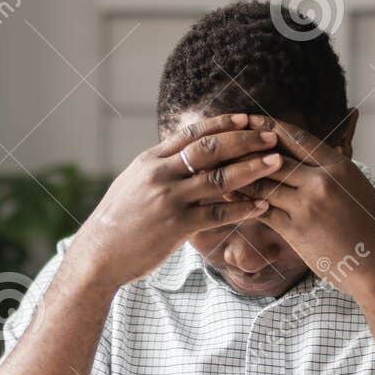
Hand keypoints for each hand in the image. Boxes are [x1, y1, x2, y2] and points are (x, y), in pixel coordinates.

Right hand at [66, 113, 279, 288]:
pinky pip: (217, 213)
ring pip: (219, 178)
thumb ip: (160, 167)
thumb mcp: (134, 183)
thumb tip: (185, 155)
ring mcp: (168, 200)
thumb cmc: (118, 221)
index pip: (192, 133)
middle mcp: (160, 175)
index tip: (247, 119)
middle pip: (210, 148)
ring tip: (276, 163)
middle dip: (244, 140)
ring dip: (252, 169)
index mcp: (150, 160)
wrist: (98, 254)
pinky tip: (262, 206)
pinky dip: (243, 208)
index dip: (222, 124)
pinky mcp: (176, 226)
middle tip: (271, 137)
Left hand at [235, 118, 374, 294]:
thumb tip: (300, 149)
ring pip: (263, 182)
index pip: (297, 137)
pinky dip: (243, 200)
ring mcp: (307, 206)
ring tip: (217, 166)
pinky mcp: (295, 229)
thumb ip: (326, 167)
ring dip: (238, 174)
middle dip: (245, 148)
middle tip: (222, 140)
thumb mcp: (353, 184)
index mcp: (338, 166)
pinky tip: (229, 195)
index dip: (268, 126)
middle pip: (274, 157)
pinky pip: (261, 209)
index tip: (248, 118)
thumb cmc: (366, 224)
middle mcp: (322, 181)